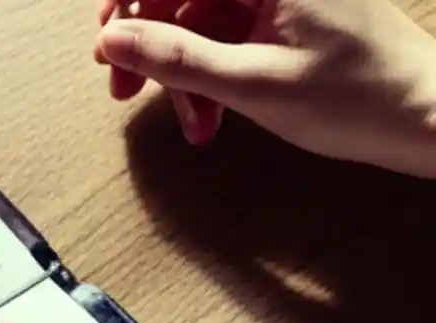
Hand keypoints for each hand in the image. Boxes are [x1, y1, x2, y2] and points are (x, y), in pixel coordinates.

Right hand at [93, 0, 435, 177]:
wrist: (429, 119)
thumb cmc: (360, 99)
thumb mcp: (254, 84)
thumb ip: (177, 58)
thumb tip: (114, 40)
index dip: (130, 6)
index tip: (107, 47)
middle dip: (150, 44)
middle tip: (125, 91)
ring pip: (200, 19)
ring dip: (184, 73)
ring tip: (193, 123)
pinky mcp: (289, 15)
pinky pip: (227, 35)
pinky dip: (212, 76)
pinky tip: (211, 116)